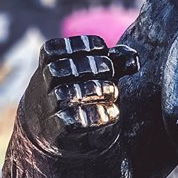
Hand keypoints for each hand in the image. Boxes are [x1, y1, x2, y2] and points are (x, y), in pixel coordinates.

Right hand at [20, 34, 139, 157]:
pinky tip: (111, 113)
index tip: (107, 57)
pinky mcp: (55, 131)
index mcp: (51, 58)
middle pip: (64, 69)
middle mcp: (44, 81)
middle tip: (112, 75)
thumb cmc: (80, 90)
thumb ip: (116, 61)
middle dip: (95, 68)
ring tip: (112, 93)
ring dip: (95, 91)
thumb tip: (134, 60)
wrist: (53, 128)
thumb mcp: (95, 71)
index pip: (68, 47)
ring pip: (65, 95)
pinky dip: (94, 116)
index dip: (95, 48)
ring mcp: (47, 106)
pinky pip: (70, 122)